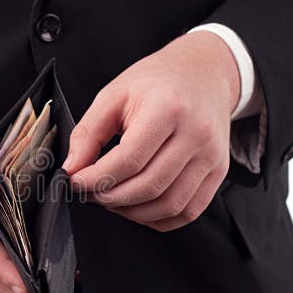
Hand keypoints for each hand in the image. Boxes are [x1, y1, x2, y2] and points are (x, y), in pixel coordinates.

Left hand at [63, 31, 239, 231]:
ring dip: (132, 212)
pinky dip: (158, 218)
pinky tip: (137, 206)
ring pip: (169, 205)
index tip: (76, 182)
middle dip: (111, 198)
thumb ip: (88, 133)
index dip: (97, 178)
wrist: (204, 73)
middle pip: (149, 186)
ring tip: (111, 199)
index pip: (129, 159)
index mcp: (168, 108)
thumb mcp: (114, 95)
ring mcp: (211, 156)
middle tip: (90, 192)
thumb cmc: (157, 82)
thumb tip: (72, 169)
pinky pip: (188, 211)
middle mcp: (196, 134)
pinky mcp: (219, 172)